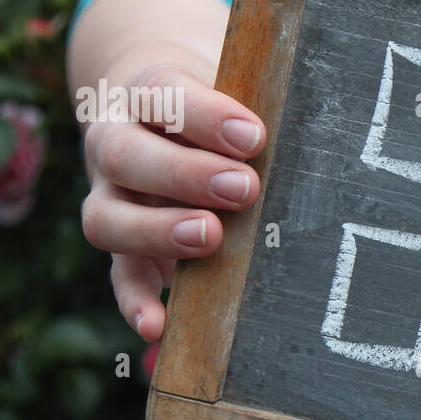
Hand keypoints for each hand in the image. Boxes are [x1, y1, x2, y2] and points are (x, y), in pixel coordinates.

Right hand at [79, 64, 264, 341]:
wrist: (157, 121)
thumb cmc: (215, 117)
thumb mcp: (229, 103)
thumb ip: (251, 122)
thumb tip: (314, 144)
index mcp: (146, 96)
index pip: (163, 94)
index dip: (205, 115)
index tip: (254, 137)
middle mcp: (115, 144)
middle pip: (126, 154)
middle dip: (185, 174)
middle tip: (243, 189)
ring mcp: (110, 198)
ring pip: (106, 217)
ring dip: (156, 231)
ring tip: (209, 238)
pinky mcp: (120, 248)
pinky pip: (118, 276)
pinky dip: (134, 301)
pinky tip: (158, 326)